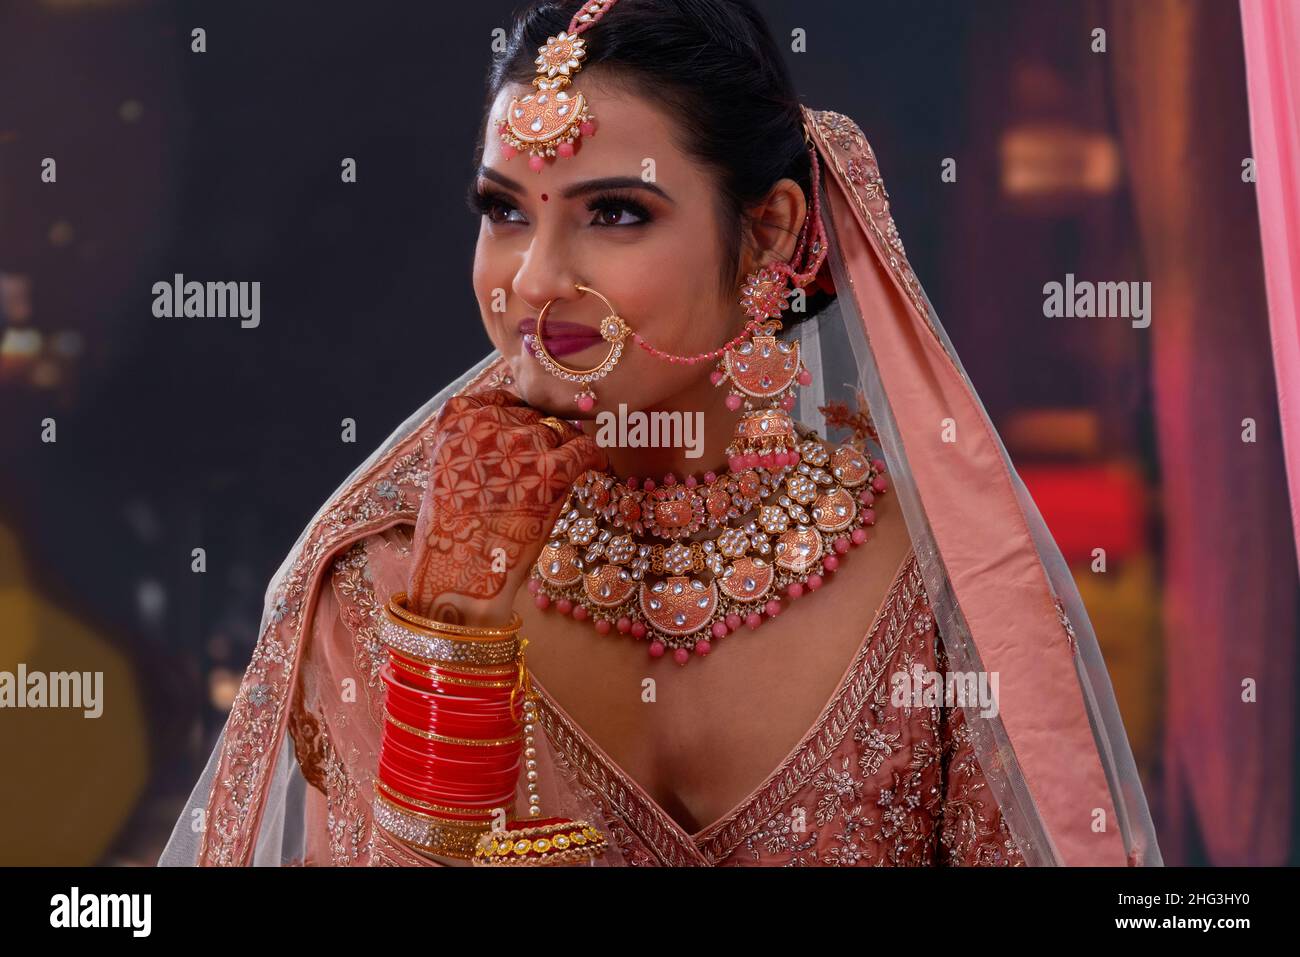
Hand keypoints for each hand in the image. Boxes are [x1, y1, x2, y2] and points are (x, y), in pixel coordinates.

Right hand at [406, 388, 605, 625]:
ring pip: (559, 431)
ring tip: (569, 470)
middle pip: (533, 416)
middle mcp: (490, 422)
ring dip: (565, 448)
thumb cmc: (451, 533)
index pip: (502, 399)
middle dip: (541, 439)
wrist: (460, 575)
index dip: (519, 417)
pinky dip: (595, 458)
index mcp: (457, 418)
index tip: (527, 431)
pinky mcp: (552, 470)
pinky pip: (586, 449)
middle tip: (546, 464)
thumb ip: (473, 442)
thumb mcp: (446, 471)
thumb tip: (511, 431)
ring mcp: (522, 444)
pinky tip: (600, 468)